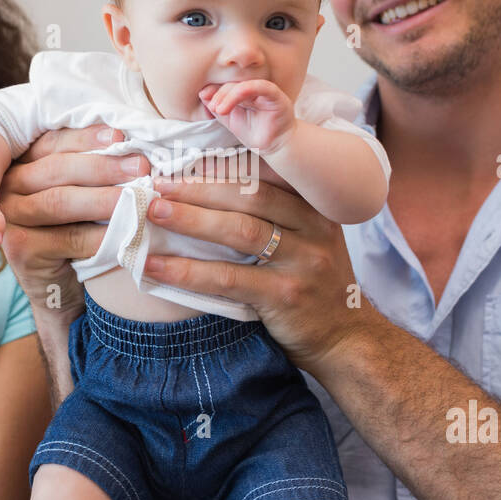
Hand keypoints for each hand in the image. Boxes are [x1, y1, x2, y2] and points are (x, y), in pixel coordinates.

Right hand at [0, 124, 149, 315]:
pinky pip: (68, 238)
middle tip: (140, 166)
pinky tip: (126, 232)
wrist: (61, 290)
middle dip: (102, 166)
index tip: (121, 136)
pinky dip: (101, 235)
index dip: (87, 138)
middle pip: (57, 169)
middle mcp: (7, 189)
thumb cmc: (75, 235)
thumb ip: (88, 172)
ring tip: (137, 197)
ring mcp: (9, 220)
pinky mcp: (20, 250)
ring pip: (60, 202)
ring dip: (103, 198)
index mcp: (20, 166)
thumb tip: (130, 147)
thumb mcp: (78, 198)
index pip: (52, 143)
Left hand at [140, 176, 381, 375]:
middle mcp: (314, 226)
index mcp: (315, 204)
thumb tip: (211, 188)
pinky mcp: (284, 295)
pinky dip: (187, 271)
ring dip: (190, 219)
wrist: (346, 339)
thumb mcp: (309, 238)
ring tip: (154, 213)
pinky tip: (156, 267)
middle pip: (249, 194)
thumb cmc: (315, 284)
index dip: (221, 164)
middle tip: (158, 184)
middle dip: (199, 187)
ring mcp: (303, 260)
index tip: (182, 161)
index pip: (265, 171)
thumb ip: (277, 214)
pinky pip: (227, 278)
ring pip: (239, 230)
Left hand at [199, 79, 294, 153]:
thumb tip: (203, 93)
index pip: (226, 84)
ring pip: (244, 85)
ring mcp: (265, 91)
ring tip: (220, 109)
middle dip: (220, 94)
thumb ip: (218, 107)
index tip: (204, 97)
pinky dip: (244, 90)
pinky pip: (261, 86)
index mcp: (243, 91)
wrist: (274, 146)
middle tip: (213, 107)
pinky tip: (230, 103)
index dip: (214, 89)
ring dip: (228, 96)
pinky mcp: (275, 95)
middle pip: (233, 83)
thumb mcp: (230, 120)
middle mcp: (254, 88)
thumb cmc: (253, 132)